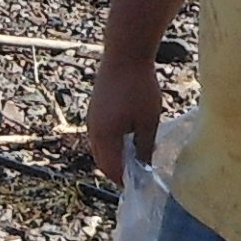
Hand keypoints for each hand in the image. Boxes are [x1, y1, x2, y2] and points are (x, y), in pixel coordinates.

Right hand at [84, 49, 169, 182]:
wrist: (124, 54)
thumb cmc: (139, 87)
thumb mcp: (149, 120)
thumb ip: (144, 146)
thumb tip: (143, 166)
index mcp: (105, 136)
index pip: (112, 169)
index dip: (124, 180)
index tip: (140, 186)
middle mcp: (93, 130)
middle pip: (102, 161)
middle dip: (117, 172)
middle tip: (137, 176)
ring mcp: (92, 119)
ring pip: (100, 149)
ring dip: (114, 157)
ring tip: (134, 159)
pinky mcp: (95, 110)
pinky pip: (100, 136)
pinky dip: (111, 144)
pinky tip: (127, 140)